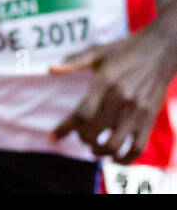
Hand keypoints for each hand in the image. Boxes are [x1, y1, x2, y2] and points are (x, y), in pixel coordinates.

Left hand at [48, 27, 176, 161]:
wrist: (159, 50)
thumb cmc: (124, 50)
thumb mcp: (98, 52)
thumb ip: (74, 62)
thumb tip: (50, 70)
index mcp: (104, 81)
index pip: (81, 113)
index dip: (65, 128)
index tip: (52, 138)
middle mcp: (120, 98)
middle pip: (94, 131)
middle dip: (83, 138)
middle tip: (81, 136)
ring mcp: (136, 111)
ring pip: (113, 144)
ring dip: (99, 151)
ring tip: (95, 148)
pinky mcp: (149, 119)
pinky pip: (136, 148)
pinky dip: (124, 159)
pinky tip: (115, 157)